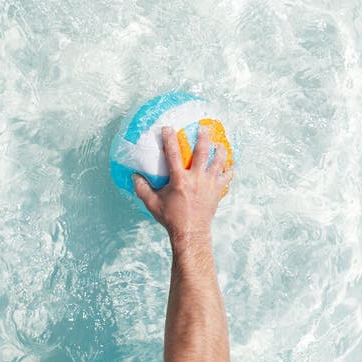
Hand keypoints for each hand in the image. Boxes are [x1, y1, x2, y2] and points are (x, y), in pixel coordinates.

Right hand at [132, 125, 232, 242]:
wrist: (191, 233)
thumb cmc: (171, 218)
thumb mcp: (153, 204)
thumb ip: (142, 189)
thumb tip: (134, 176)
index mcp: (179, 180)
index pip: (174, 154)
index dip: (170, 139)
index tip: (168, 128)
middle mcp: (196, 179)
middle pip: (202, 152)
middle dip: (203, 137)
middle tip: (202, 127)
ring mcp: (209, 184)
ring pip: (219, 161)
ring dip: (219, 150)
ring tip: (218, 142)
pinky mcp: (218, 190)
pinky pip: (227, 175)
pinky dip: (228, 167)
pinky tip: (227, 162)